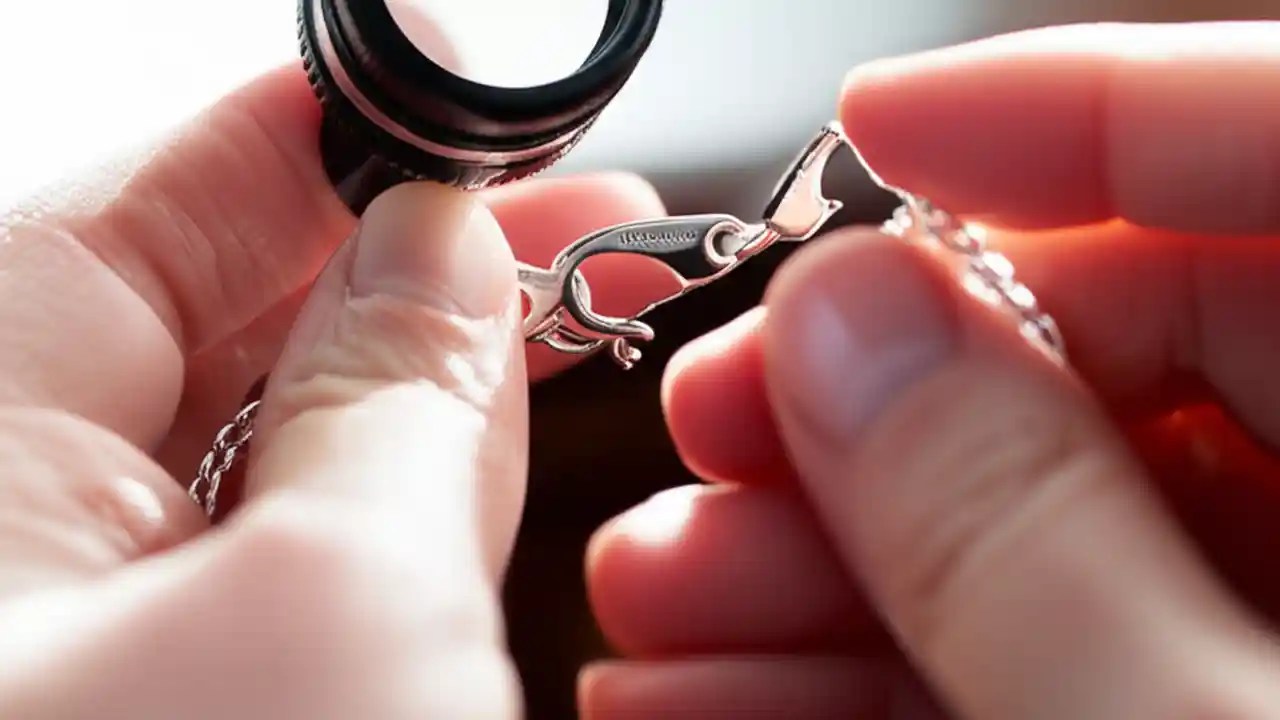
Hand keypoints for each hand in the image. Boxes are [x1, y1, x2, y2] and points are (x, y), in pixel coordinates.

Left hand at [0, 66, 667, 717]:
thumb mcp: (342, 608)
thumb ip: (395, 404)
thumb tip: (437, 254)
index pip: (118, 239)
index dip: (297, 139)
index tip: (435, 88)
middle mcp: (10, 562)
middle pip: (199, 338)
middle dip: (394, 259)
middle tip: (557, 217)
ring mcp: (89, 643)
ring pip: (258, 451)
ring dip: (419, 376)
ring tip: (569, 317)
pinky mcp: (179, 693)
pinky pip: (282, 558)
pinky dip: (395, 498)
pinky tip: (485, 450)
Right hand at [585, 22, 1279, 718]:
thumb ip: (1022, 528)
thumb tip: (850, 330)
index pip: (1277, 152)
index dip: (1074, 108)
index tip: (877, 125)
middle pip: (1135, 348)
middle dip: (885, 389)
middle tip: (722, 420)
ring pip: (1064, 516)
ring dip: (833, 549)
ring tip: (670, 587)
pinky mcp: (1210, 708)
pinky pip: (1056, 647)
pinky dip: (886, 660)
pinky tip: (729, 682)